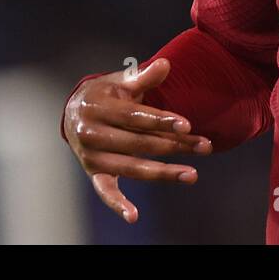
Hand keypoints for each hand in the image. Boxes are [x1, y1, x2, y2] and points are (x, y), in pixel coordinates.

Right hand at [63, 58, 213, 222]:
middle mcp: (91, 132)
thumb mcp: (121, 81)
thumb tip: (166, 63)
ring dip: (163, 172)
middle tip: (205, 147)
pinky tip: (134, 216)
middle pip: (140, 142)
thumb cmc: (106, 93)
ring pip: (132, 167)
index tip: (188, 126)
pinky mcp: (92, 172)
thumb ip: (143, 76)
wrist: (73, 111)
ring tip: (192, 174)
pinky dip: (118, 205)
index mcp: (99, 107)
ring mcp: (91, 156)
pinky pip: (105, 191)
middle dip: (174, 145)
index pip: (136, 117)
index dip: (162, 121)